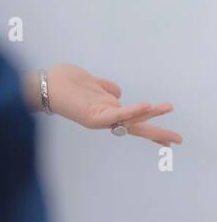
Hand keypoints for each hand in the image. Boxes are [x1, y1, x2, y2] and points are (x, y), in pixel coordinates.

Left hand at [35, 63, 180, 145]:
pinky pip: (117, 113)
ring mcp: (100, 117)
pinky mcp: (93, 115)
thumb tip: (119, 91)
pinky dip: (132, 110)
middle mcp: (105, 116)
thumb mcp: (90, 81)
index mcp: (106, 109)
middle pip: (136, 126)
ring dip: (150, 114)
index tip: (168, 139)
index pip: (133, 119)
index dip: (150, 124)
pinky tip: (147, 105)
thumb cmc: (61, 81)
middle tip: (178, 141)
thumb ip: (105, 87)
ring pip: (130, 119)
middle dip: (157, 134)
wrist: (42, 84)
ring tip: (167, 107)